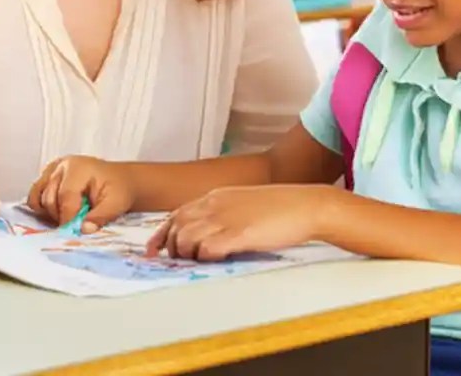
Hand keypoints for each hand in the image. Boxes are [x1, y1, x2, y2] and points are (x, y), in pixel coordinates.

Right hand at [27, 156, 134, 233]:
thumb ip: (100, 217)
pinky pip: (34, 196)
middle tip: (74, 226)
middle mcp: (61, 166)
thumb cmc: (118, 190)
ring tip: (67, 218)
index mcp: (78, 167)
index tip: (72, 232)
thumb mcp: (117, 203)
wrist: (119, 180)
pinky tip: (56, 214)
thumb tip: (83, 230)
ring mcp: (51, 171)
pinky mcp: (46, 178)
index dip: (67, 218)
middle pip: (49, 198)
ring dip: (49, 214)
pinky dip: (42, 208)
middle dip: (60, 217)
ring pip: (38, 198)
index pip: (66, 196)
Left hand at [145, 185, 328, 260]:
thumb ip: (222, 213)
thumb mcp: (243, 204)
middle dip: (173, 248)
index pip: (176, 214)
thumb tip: (207, 234)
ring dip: (188, 255)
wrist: (307, 205)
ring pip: (186, 239)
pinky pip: (207, 249)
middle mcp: (214, 205)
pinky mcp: (238, 234)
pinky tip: (217, 260)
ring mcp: (225, 219)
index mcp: (215, 197)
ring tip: (202, 262)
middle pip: (176, 227)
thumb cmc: (281, 208)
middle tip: (180, 263)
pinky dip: (205, 258)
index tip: (154, 250)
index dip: (161, 234)